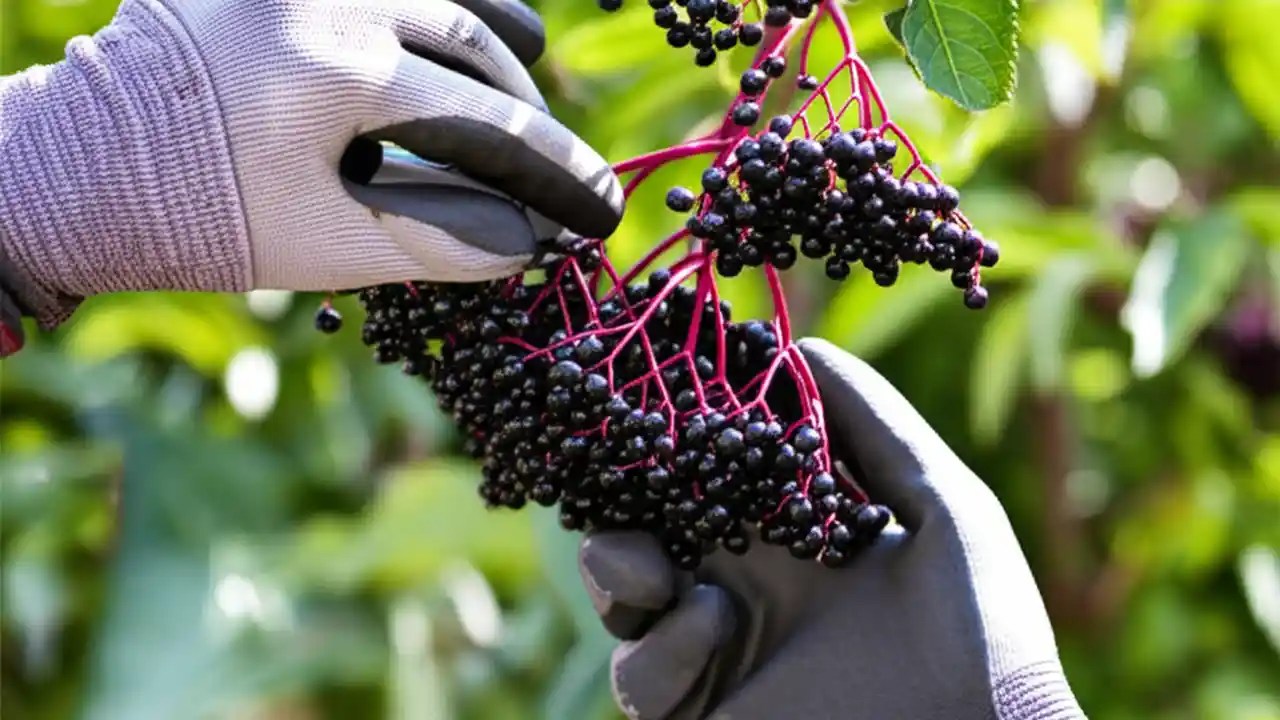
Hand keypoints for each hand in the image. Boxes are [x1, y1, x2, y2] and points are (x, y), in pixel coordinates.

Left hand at [0, 0, 621, 325]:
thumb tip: (534, 240)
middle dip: (521, 108)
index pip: (485, 120)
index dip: (555, 170)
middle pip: (469, 38)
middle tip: (551, 162)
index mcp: (334, 71)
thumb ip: (441, 240)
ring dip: (489, 30)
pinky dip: (431, 1)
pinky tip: (459, 26)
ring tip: (526, 77)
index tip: (600, 207)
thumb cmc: (198, 221)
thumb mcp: (327, 246)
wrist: (78, 173)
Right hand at [578, 338, 1085, 719]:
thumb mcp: (944, 508)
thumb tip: (800, 345)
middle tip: (610, 476)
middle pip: (641, 530)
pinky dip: (660, 647)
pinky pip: (639, 681)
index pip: (708, 474)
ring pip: (621, 603)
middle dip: (614, 502)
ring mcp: (717, 655)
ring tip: (659, 569)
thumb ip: (877, 426)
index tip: (639, 389)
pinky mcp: (702, 713)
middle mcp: (743, 586)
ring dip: (618, 570)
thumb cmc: (985, 632)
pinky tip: (709, 621)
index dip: (669, 437)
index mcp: (790, 533)